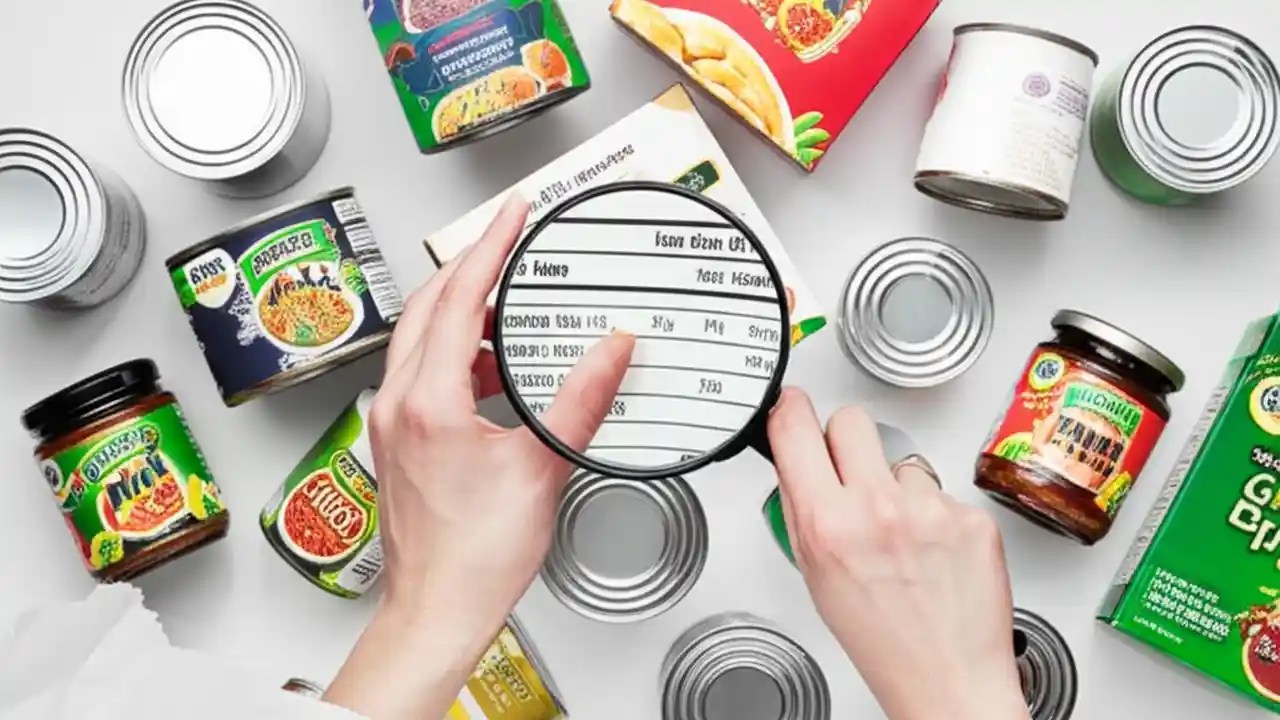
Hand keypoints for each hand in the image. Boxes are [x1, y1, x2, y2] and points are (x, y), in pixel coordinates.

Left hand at [324, 194, 635, 718]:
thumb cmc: (474, 558)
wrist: (436, 612)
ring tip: (512, 305)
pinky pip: (425, 372)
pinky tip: (498, 369)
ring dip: (465, 313)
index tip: (512, 215)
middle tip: (510, 243)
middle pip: (428, 307)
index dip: (488, 247)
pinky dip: (460, 353)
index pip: (455, 298)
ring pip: (422, 338)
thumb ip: (581, 398)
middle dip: (471, 268)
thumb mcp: (543, 467)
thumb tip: (613, 348)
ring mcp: (392, 422)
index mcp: (427, 401)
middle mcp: (398, 403)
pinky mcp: (399, 440)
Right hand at [767, 389, 1027, 719]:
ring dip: (897, 486)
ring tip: (903, 536)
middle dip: (846, 439)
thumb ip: (802, 512)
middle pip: (852, 420)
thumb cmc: (882, 640)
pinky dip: (936, 514)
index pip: (795, 426)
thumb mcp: (815, 575)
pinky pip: (942, 491)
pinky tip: (934, 550)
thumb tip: (796, 462)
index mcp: (826, 524)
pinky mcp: (971, 515)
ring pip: (901, 460)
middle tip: (850, 469)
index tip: (792, 406)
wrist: (949, 678)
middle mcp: (877, 509)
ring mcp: (929, 509)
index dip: (789, 409)